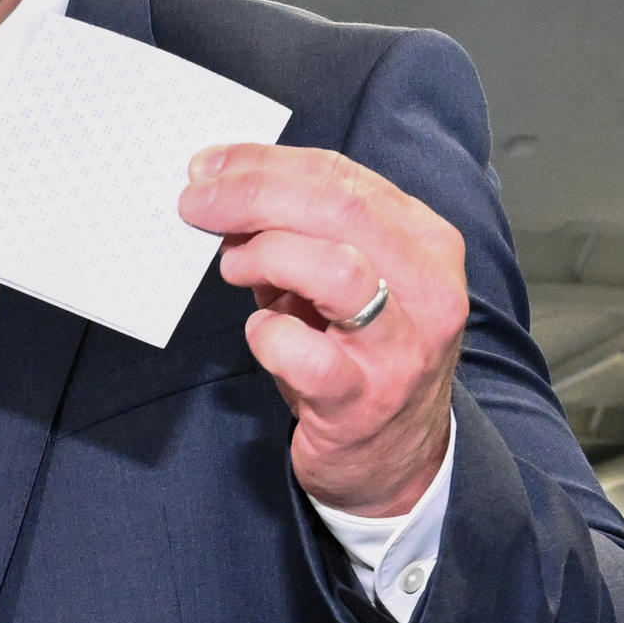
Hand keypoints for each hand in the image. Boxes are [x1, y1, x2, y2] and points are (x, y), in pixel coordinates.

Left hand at [182, 142, 463, 517]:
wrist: (395, 459)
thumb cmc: (359, 358)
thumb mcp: (344, 282)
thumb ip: (300, 233)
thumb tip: (224, 191)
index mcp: (425, 243)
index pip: (343, 178)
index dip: (266, 163)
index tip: (209, 166)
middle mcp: (427, 289)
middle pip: (339, 208)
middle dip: (254, 194)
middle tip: (197, 202)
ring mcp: (401, 346)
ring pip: (336, 269)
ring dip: (267, 255)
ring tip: (234, 267)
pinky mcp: (364, 398)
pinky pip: (304, 353)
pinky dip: (267, 334)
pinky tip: (262, 333)